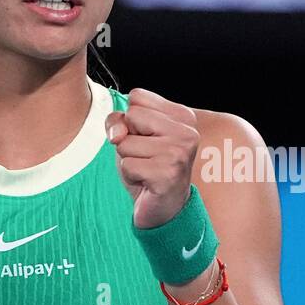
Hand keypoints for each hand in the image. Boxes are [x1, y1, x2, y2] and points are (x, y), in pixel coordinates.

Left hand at [105, 88, 199, 228]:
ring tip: (147, 170)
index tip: (147, 138)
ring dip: (128, 159)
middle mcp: (187, 132)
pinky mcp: (167, 175)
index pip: (137, 96)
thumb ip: (118, 120)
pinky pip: (127, 165)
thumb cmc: (147, 166)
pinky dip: (130, 175)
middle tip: (147, 156)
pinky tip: (146, 182)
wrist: (164, 208)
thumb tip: (117, 135)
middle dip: (129, 138)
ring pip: (125, 142)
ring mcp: (179, 153)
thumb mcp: (130, 135)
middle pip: (131, 115)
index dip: (132, 118)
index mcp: (184, 115)